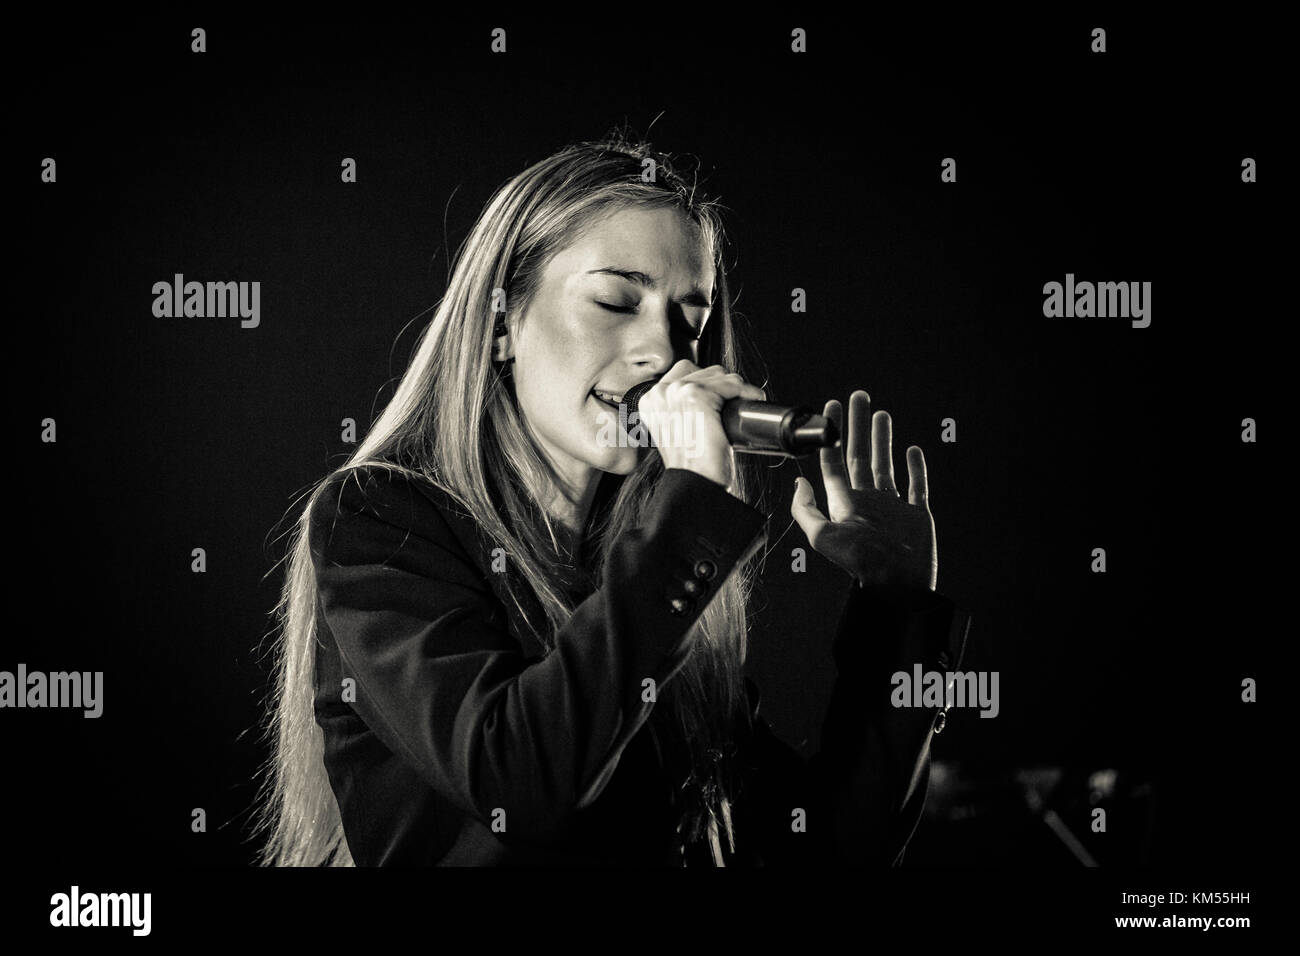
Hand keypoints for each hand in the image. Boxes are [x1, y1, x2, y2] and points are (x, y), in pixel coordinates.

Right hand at [637, 361, 765, 490]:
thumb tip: (710, 394)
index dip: (707, 383)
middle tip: (734, 404)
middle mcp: (660, 393)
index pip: (683, 372)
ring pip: (718, 375)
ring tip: (741, 404)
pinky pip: (730, 383)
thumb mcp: (676, 431)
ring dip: (735, 388)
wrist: (694, 483)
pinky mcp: (696, 396)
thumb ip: (681, 410)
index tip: (721, 397)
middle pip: (702, 370)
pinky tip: (751, 400)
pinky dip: (746, 391)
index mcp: (650, 401)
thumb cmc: (691, 465)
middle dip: (722, 385)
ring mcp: (676, 392)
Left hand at [791, 391, 937, 592]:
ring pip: (886, 464)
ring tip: (880, 414)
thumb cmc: (860, 564)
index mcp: (845, 503)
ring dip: (883, 439)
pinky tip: (911, 449)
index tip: (831, 409)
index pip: (834, 461)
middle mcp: (867, 501)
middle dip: (857, 425)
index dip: (831, 434)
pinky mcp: (917, 514)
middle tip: (858, 397)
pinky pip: (916, 484)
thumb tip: (798, 481)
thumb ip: (805, 508)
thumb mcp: (822, 535)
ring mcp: (892, 506)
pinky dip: (916, 466)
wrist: (898, 583)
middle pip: (860, 455)